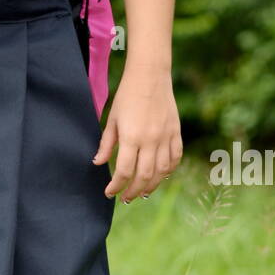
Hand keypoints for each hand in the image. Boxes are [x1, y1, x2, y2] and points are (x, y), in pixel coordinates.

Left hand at [92, 64, 182, 203]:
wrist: (150, 75)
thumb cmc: (126, 95)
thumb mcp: (112, 119)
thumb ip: (106, 144)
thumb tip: (98, 163)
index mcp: (131, 137)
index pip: (124, 171)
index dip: (116, 186)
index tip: (109, 192)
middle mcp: (151, 140)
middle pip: (144, 176)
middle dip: (134, 191)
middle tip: (126, 198)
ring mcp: (166, 137)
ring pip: (162, 171)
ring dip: (152, 185)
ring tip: (142, 192)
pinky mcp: (176, 132)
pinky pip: (175, 158)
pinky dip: (169, 170)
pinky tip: (161, 176)